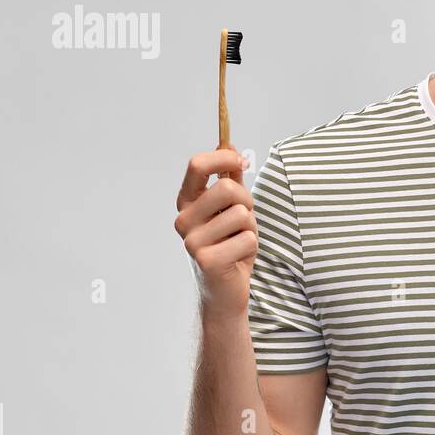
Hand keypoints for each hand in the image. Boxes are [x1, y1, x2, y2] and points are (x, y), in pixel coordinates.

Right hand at [173, 144, 256, 318]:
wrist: (225, 291)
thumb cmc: (230, 246)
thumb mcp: (231, 209)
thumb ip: (229, 178)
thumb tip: (229, 144)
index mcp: (187, 203)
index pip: (197, 165)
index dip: (224, 157)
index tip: (242, 161)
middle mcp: (183, 219)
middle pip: (226, 188)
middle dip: (247, 201)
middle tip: (245, 221)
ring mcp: (191, 241)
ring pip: (241, 214)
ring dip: (251, 228)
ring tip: (240, 242)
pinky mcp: (206, 260)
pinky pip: (248, 238)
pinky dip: (252, 247)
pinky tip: (239, 259)